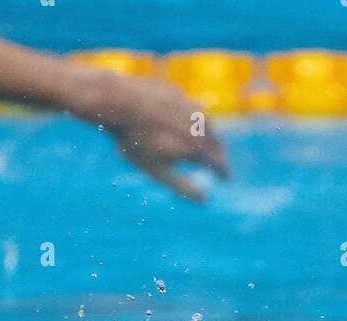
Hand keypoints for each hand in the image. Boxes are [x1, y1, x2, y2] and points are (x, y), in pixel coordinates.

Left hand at [69, 67, 229, 201]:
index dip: (224, 173)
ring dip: (208, 135)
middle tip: (219, 163)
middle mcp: (200, 124)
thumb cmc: (136, 140)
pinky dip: (192, 119)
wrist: (120, 101)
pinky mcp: (177, 93)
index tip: (226, 179)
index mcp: (198, 146)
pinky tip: (184, 122)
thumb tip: (204, 200)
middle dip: (218, 154)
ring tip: (206, 143)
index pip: (220, 163)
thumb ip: (182, 186)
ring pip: (205, 123)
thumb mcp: (157, 170)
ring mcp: (190, 105)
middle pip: (216, 142)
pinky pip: (190, 109)